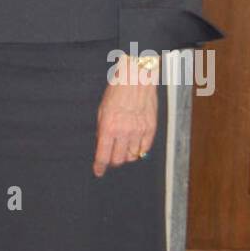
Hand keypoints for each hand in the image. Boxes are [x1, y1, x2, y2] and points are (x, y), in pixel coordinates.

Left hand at [93, 54, 157, 176]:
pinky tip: (135, 145)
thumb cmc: (116, 92)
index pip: (103, 156)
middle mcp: (124, 132)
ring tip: (123, 149)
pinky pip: (145, 148)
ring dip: (126, 156)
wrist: (136, 78)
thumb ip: (103, 130)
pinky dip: (139, 150)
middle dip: (113, 161)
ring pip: (132, 156)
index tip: (98, 171)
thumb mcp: (102, 110)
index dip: (100, 167)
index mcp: (108, 127)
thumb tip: (103, 145)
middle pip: (118, 160)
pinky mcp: (150, 128)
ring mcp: (139, 131)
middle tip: (111, 157)